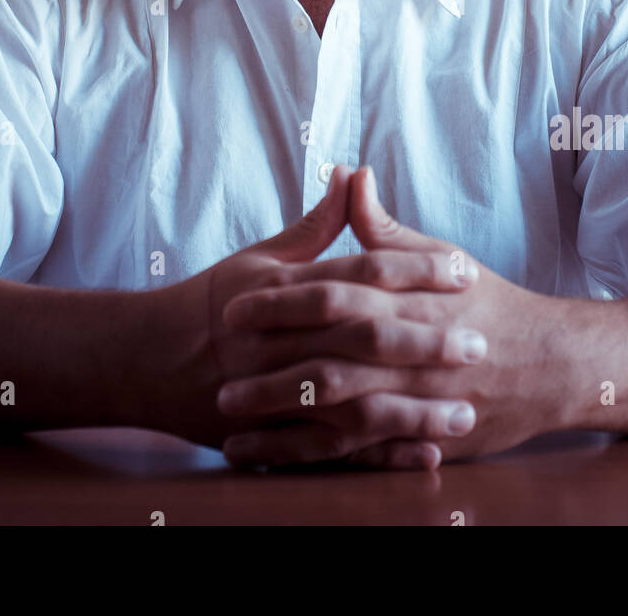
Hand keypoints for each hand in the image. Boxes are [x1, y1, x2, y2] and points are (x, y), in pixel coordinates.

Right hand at [146, 165, 479, 468]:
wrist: (149, 359)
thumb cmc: (214, 301)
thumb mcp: (262, 256)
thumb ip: (316, 223)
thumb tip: (354, 173)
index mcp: (285, 287)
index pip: (360, 270)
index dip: (414, 270)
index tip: (464, 271)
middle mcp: (281, 338)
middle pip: (363, 336)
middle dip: (424, 341)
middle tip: (478, 344)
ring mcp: (276, 391)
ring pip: (353, 402)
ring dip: (412, 409)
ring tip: (465, 413)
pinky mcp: (272, 435)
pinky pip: (333, 451)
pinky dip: (379, 455)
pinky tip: (423, 453)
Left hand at [216, 167, 576, 467]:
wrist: (548, 362)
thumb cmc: (483, 300)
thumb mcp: (437, 255)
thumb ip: (383, 227)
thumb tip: (350, 174)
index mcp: (406, 298)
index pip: (333, 294)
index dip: (281, 300)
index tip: (234, 305)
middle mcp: (409, 350)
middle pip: (330, 358)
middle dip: (271, 367)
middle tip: (220, 372)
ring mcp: (416, 399)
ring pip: (341, 414)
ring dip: (283, 419)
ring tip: (229, 421)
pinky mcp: (422, 438)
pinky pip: (359, 455)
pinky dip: (313, 459)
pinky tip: (270, 459)